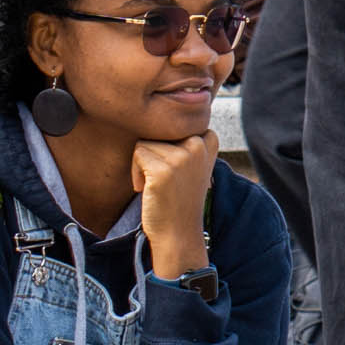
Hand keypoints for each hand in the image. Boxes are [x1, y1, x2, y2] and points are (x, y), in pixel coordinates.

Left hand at [131, 134, 219, 278]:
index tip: (176, 169)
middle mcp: (199, 144)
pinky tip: (148, 190)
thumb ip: (186, 140)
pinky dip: (136, 173)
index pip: (174, 124)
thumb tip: (160, 112)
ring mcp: (182, 156)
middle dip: (154, 155)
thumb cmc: (179, 198)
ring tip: (157, 185)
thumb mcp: (193, 163)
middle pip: (158, 132)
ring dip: (143, 164)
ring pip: (145, 142)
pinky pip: (137, 154)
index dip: (167, 145)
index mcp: (209, 140)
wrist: (178, 233)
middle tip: (165, 180)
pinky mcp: (164, 168)